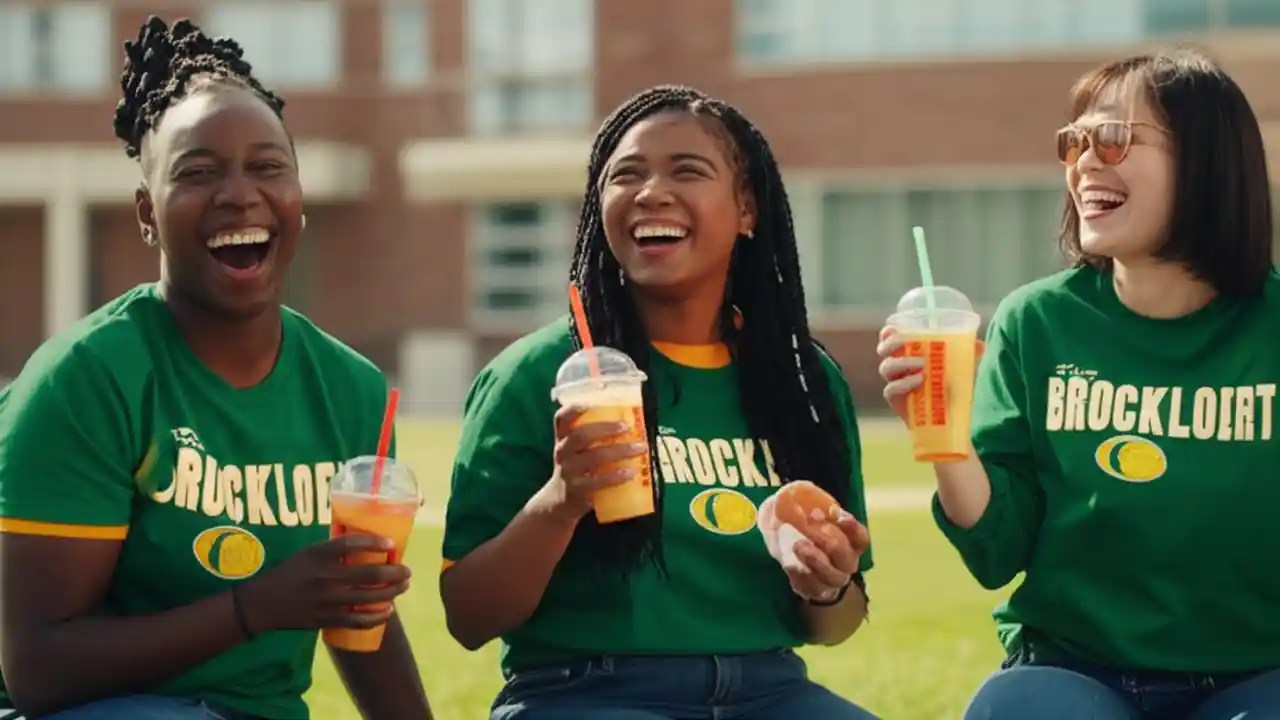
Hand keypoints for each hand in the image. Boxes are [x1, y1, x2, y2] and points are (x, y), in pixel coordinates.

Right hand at [237, 534, 411, 633]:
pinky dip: (376, 617)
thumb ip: (333, 550)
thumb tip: (365, 542)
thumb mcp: (308, 553)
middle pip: (369, 574)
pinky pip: (358, 620)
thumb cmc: (289, 573)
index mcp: (318, 555)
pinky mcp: (326, 619)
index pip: (351, 544)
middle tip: (407, 571)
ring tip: (403, 587)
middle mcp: (325, 576)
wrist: (262, 603)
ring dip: (391, 592)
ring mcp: (327, 600)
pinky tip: (388, 611)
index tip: (392, 544)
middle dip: (394, 573)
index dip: (375, 543)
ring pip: (368, 598)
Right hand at [528, 405, 648, 526]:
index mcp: (562, 438)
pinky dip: (616, 476)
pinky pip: (597, 481)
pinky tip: (631, 473)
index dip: (574, 408)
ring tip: (640, 448)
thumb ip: (594, 437)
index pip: (561, 418)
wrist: (559, 501)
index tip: (591, 402)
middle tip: (626, 426)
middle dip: (605, 428)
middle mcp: (562, 452)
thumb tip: (631, 422)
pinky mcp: (577, 490)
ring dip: (619, 451)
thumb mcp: (575, 450)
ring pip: (593, 457)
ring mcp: (568, 471)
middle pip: (580, 435)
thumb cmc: (576, 468)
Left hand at [759, 495, 869, 602]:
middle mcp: (846, 562)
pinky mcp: (816, 591)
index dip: (851, 527)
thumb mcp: (803, 514)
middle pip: (844, 554)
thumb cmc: (803, 532)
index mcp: (850, 542)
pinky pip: (812, 587)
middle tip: (810, 526)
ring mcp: (832, 579)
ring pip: (831, 574)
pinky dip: (801, 575)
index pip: (860, 537)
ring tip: (798, 545)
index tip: (835, 513)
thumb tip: (792, 491)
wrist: (794, 562)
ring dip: (815, 559)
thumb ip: (802, 502)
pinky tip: (790, 563)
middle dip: (828, 540)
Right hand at [876, 327, 983, 422]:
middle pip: (884, 350)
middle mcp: (898, 367)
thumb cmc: (953, 387)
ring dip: (902, 362)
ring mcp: (895, 383)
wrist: (950, 419)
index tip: (894, 328)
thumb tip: (979, 344)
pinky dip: (903, 383)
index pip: (890, 338)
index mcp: (909, 353)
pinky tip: (919, 381)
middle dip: (892, 344)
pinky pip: (891, 389)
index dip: (888, 332)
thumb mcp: (964, 368)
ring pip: (887, 367)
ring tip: (922, 365)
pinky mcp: (895, 400)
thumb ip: (971, 354)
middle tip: (907, 343)